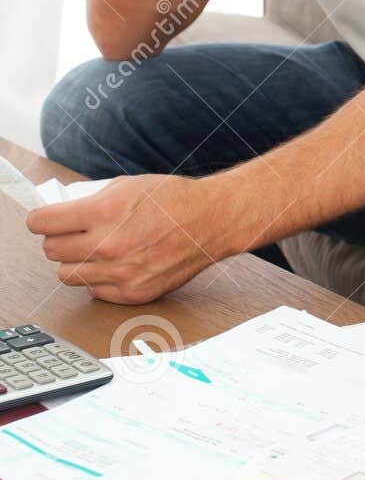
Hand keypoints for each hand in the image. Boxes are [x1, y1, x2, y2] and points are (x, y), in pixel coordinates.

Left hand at [26, 173, 229, 303]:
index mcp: (104, 212)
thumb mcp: (126, 186)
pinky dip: (98, 279)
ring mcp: (120, 273)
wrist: (211, 222)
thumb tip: (62, 212)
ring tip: (93, 251)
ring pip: (67, 276)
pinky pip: (94, 291)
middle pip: (51, 251)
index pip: (43, 223)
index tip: (42, 221)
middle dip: (57, 240)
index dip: (39, 220)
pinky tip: (114, 264)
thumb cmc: (173, 200)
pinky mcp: (132, 293)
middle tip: (71, 234)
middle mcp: (108, 245)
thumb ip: (90, 200)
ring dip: (75, 262)